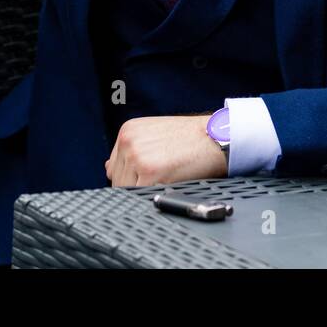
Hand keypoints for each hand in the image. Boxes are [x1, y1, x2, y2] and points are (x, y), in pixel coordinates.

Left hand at [105, 115, 227, 186]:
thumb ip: (131, 150)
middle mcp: (128, 141)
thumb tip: (109, 169)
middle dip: (136, 183)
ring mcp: (137, 157)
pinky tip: (170, 181)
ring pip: (127, 190)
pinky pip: (141, 195)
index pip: (115, 166)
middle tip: (163, 174)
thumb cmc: (191, 137)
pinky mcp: (150, 173)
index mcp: (128, 131)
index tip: (148, 174)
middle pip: (118, 179)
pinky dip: (154, 194)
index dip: (132, 175)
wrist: (217, 136)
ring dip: (145, 190)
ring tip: (168, 175)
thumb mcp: (155, 134)